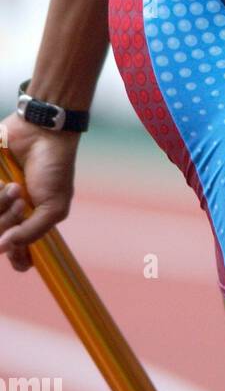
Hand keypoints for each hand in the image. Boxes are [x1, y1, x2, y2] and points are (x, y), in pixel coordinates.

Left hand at [0, 113, 79, 270]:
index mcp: (27, 223)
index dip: (16, 257)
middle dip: (9, 221)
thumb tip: (3, 248)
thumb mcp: (53, 207)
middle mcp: (8, 213)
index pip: (16, 254)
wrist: (41, 133)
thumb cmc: (54, 168)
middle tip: (22, 202)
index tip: (18, 253)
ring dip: (1, 204)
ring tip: (14, 185)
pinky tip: (3, 179)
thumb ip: (31, 233)